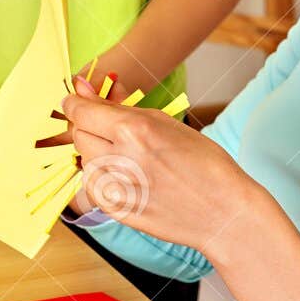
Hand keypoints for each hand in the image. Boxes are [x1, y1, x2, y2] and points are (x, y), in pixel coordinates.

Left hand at [61, 80, 255, 257]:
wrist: (223, 211)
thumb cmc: (204, 163)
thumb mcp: (166, 122)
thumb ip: (121, 106)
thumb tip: (85, 89)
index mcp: (133, 130)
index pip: (81, 111)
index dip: (76, 103)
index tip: (77, 101)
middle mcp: (119, 159)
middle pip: (79, 134)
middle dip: (90, 127)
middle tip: (114, 130)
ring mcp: (115, 189)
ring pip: (84, 160)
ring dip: (97, 153)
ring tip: (129, 156)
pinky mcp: (114, 210)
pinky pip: (92, 184)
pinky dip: (102, 176)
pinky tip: (127, 176)